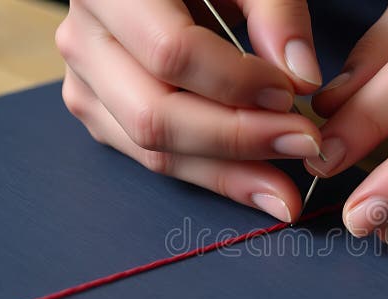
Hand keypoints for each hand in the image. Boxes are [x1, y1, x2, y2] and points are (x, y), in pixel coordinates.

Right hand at [56, 0, 322, 222]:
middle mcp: (85, 39)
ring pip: (152, 149)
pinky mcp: (100, 113)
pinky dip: (209, 175)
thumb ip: (276, 12)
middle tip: (303, 145)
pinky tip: (255, 184)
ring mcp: (86, 82)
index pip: (172, 53)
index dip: (236, 83)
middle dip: (238, 139)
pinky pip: (152, 159)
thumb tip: (302, 79)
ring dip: (227, 175)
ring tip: (284, 191)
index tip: (291, 94)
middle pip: (155, 115)